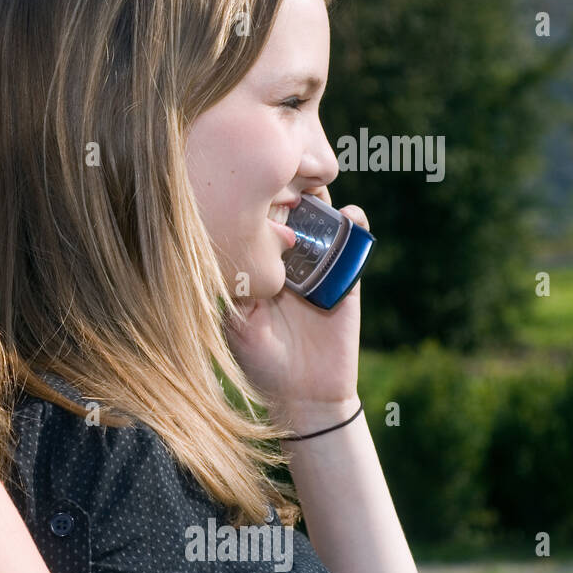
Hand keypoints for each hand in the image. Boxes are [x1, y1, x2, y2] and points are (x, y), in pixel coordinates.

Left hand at [223, 190, 369, 425]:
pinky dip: (353, 220)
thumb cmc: (260, 360)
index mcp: (256, 263)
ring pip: (320, 214)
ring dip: (318, 194)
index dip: (251, 198)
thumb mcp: (234, 322)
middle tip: (280, 178)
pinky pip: (353, 239)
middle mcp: (285, 257)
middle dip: (284, 186)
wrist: (305, 393)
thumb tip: (218, 245)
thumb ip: (230, 287)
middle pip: (286, 206)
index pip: (254, 218)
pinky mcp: (347, 274)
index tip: (246, 184)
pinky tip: (346, 215)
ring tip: (312, 189)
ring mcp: (318, 262)